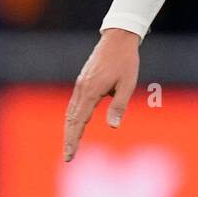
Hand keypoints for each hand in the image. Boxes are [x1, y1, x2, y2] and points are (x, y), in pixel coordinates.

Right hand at [64, 28, 140, 160]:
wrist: (118, 38)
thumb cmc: (126, 61)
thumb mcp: (128, 84)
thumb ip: (119, 105)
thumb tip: (113, 126)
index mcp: (91, 91)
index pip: (79, 122)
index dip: (73, 140)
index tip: (70, 155)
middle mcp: (81, 89)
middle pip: (71, 120)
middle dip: (69, 139)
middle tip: (69, 157)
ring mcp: (80, 85)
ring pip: (71, 112)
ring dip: (70, 130)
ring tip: (70, 146)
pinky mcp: (83, 81)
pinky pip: (74, 104)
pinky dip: (72, 118)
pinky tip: (75, 125)